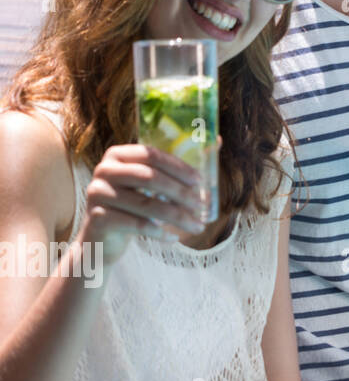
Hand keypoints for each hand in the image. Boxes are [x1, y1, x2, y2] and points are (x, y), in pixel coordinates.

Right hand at [81, 144, 208, 263]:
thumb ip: (177, 165)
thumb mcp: (150, 183)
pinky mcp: (97, 218)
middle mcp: (104, 170)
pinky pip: (136, 225)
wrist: (101, 238)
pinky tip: (174, 237)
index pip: (152, 155)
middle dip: (181, 193)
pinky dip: (160, 232)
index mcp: (118, 155)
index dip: (179, 167)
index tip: (200, 182)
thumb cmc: (134, 205)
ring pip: (146, 204)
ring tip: (197, 226)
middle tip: (203, 206)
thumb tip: (218, 141)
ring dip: (177, 216)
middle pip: (150, 178)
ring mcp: (97, 194)